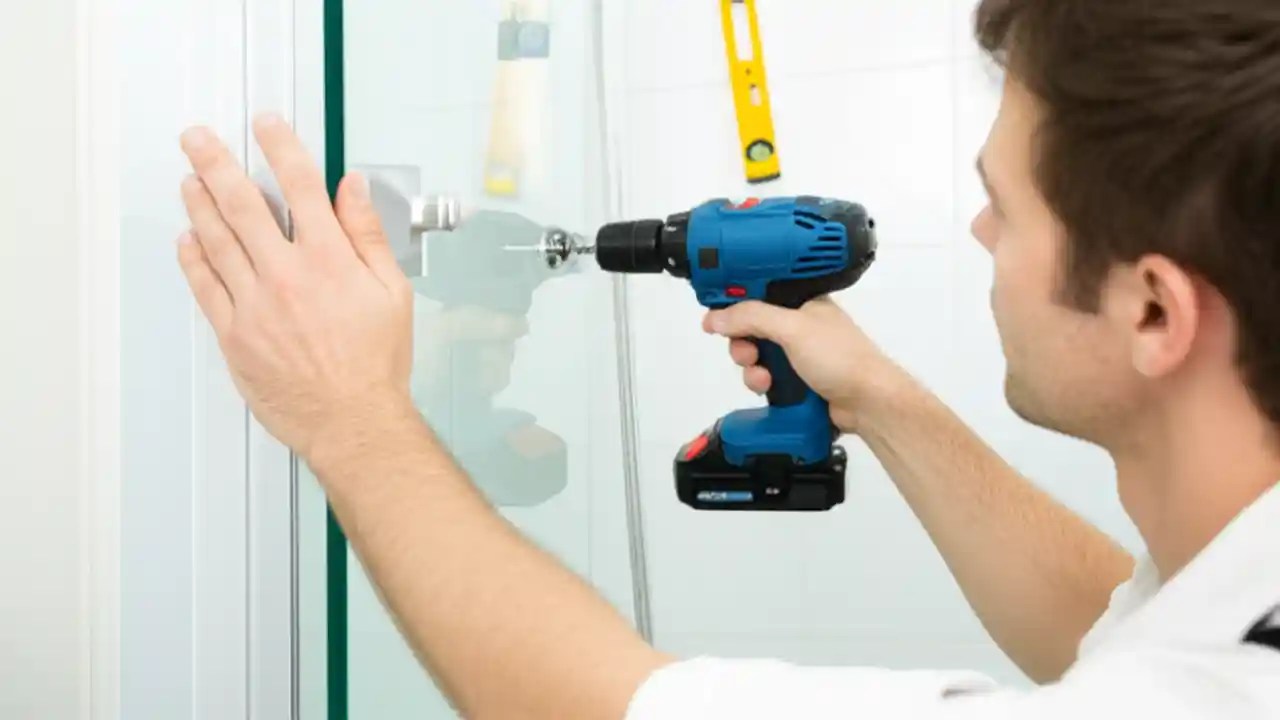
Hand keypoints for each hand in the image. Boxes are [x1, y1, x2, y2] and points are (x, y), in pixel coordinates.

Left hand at [175, 114, 414, 458]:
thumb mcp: (392, 293)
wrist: (351, 420)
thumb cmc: (375, 364)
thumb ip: (368, 236)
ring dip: (199, 203)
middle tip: (198, 139)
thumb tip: (353, 191)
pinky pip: (205, 286)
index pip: (300, 187)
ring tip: (189, 179)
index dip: (280, 149)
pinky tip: (188, 239)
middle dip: (217, 164)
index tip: (266, 126)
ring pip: (217, 240)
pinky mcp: (235, 334)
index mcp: (330, 261)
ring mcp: (255, 305)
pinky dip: (193, 258)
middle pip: (243, 205)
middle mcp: (287, 276)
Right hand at [703, 296, 908, 432]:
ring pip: (755, 354)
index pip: (757, 293)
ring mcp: (796, 353)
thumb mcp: (793, 329)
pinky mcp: (795, 379)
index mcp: (800, 302)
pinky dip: (761, 382)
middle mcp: (797, 325)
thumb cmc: (844, 359)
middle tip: (747, 352)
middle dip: (741, 342)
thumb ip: (752, 318)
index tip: (716, 312)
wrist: (867, 403)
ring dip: (751, 367)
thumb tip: (718, 316)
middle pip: (749, 327)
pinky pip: (764, 376)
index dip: (734, 301)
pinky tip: (770, 388)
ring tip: (763, 376)